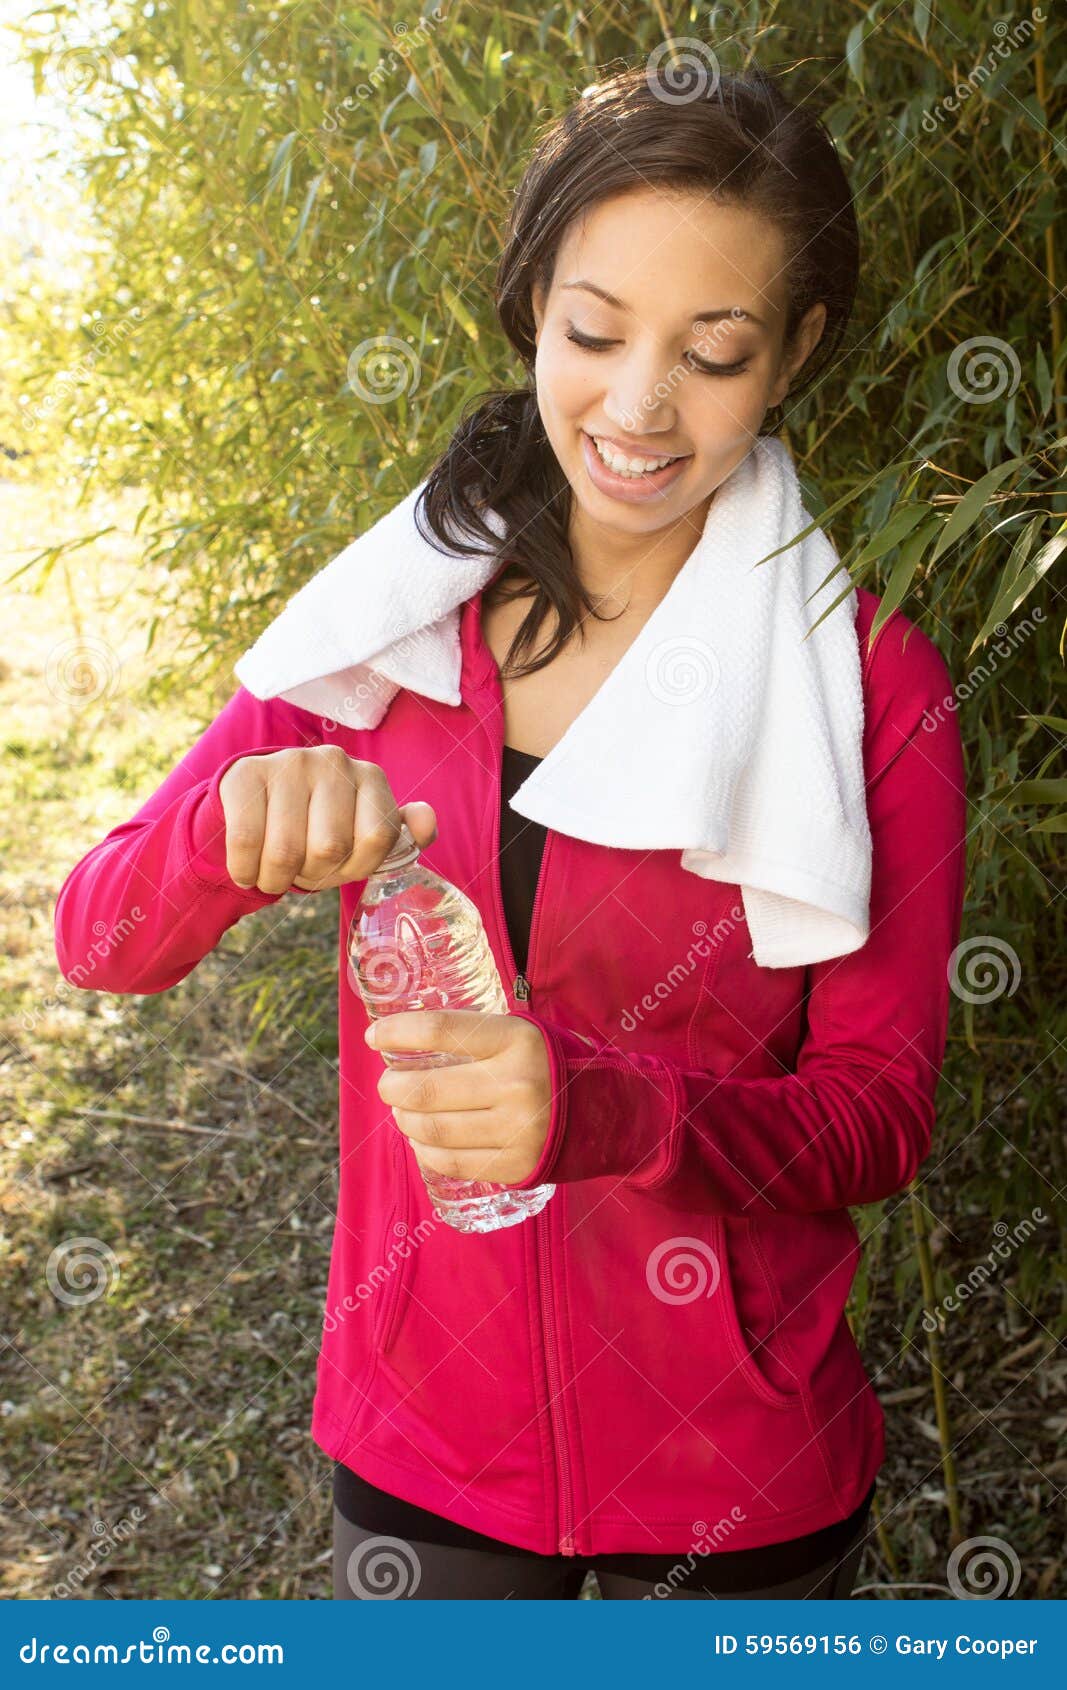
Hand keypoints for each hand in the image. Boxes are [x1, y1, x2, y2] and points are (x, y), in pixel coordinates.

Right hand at [218, 744, 436, 893]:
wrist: (258, 807)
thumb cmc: (319, 829)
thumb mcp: (363, 835)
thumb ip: (402, 835)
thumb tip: (427, 822)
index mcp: (370, 777)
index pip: (377, 839)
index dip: (355, 868)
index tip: (340, 866)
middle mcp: (333, 761)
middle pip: (330, 848)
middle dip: (313, 875)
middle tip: (301, 868)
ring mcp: (289, 763)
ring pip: (286, 851)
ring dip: (275, 878)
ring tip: (273, 871)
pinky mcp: (246, 773)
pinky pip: (246, 841)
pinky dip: (244, 870)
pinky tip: (246, 869)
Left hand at [367, 1009, 552, 1185]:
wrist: (605, 1112)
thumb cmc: (550, 1065)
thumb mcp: (524, 1033)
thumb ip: (476, 1035)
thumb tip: (406, 1038)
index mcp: (516, 1040)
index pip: (439, 1030)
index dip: (397, 1032)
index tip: (374, 1036)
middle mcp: (516, 1083)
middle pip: (426, 1089)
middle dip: (393, 1087)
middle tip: (388, 1085)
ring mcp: (517, 1129)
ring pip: (432, 1129)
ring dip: (405, 1120)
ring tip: (403, 1112)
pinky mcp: (516, 1165)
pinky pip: (451, 1161)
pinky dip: (425, 1151)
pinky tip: (421, 1140)